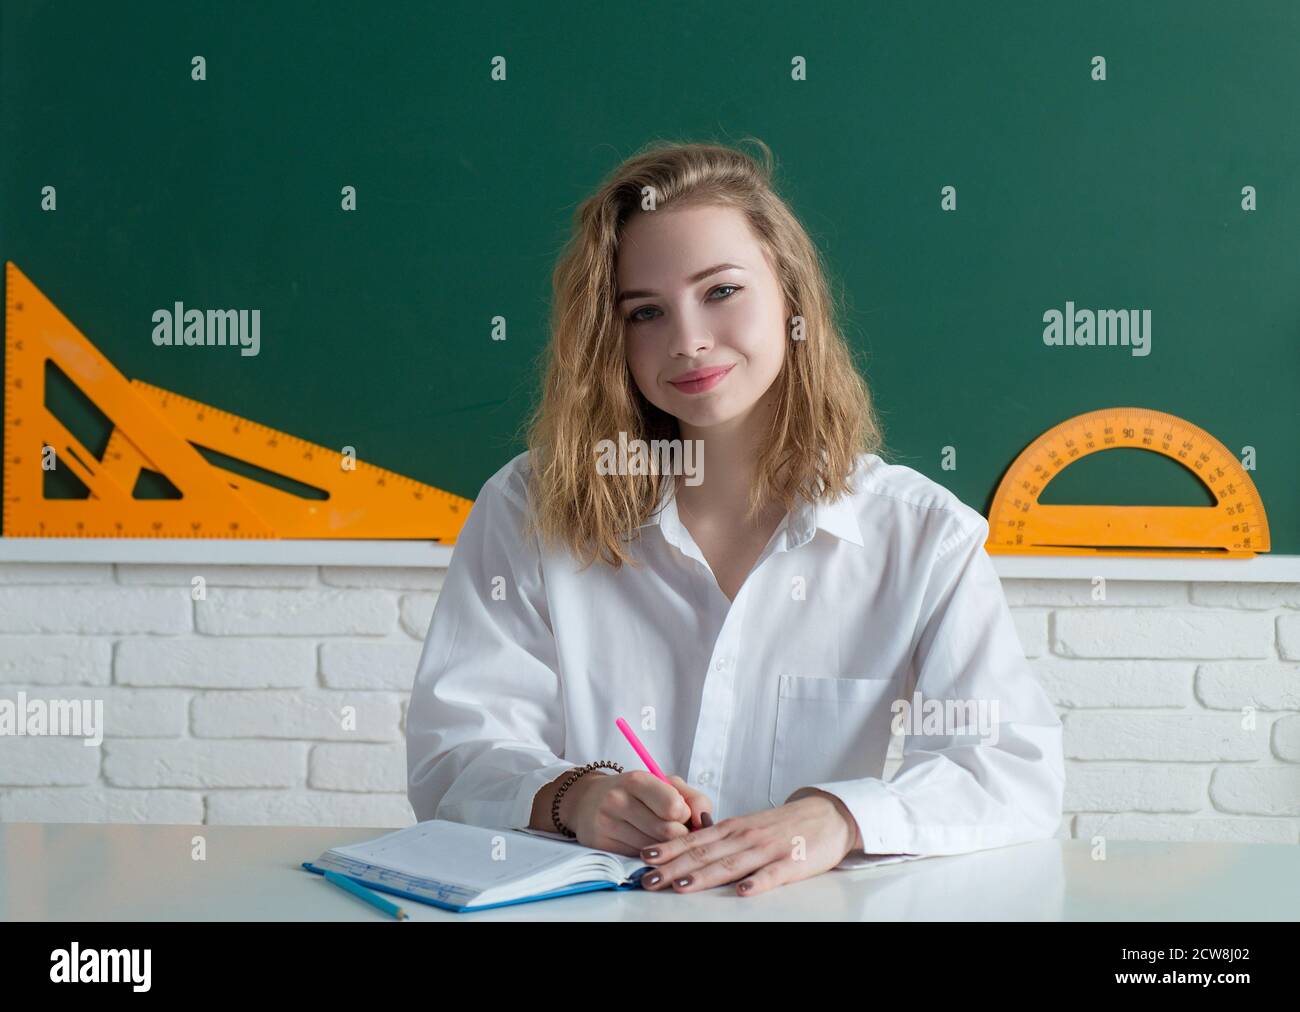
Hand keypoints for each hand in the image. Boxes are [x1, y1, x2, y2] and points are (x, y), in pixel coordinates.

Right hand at [562, 771, 713, 856]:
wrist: (588, 800)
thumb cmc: (636, 792)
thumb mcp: (665, 785)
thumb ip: (693, 799)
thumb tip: (706, 822)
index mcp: (638, 780)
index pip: (674, 807)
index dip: (686, 816)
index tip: (682, 814)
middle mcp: (618, 800)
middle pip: (667, 832)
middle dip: (678, 835)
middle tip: (675, 829)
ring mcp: (607, 823)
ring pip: (654, 849)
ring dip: (665, 847)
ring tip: (660, 836)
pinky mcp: (600, 843)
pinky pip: (637, 858)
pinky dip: (648, 855)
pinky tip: (644, 844)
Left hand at [637, 791, 858, 897]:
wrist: (826, 815)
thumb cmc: (782, 825)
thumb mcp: (747, 826)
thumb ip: (720, 839)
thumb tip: (687, 852)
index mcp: (733, 828)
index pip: (694, 840)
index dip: (668, 850)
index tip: (643, 858)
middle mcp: (745, 837)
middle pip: (704, 854)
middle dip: (674, 867)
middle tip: (649, 879)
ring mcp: (767, 850)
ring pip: (731, 864)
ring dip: (705, 876)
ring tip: (681, 886)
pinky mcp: (791, 863)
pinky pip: (772, 875)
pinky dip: (757, 883)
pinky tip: (743, 892)